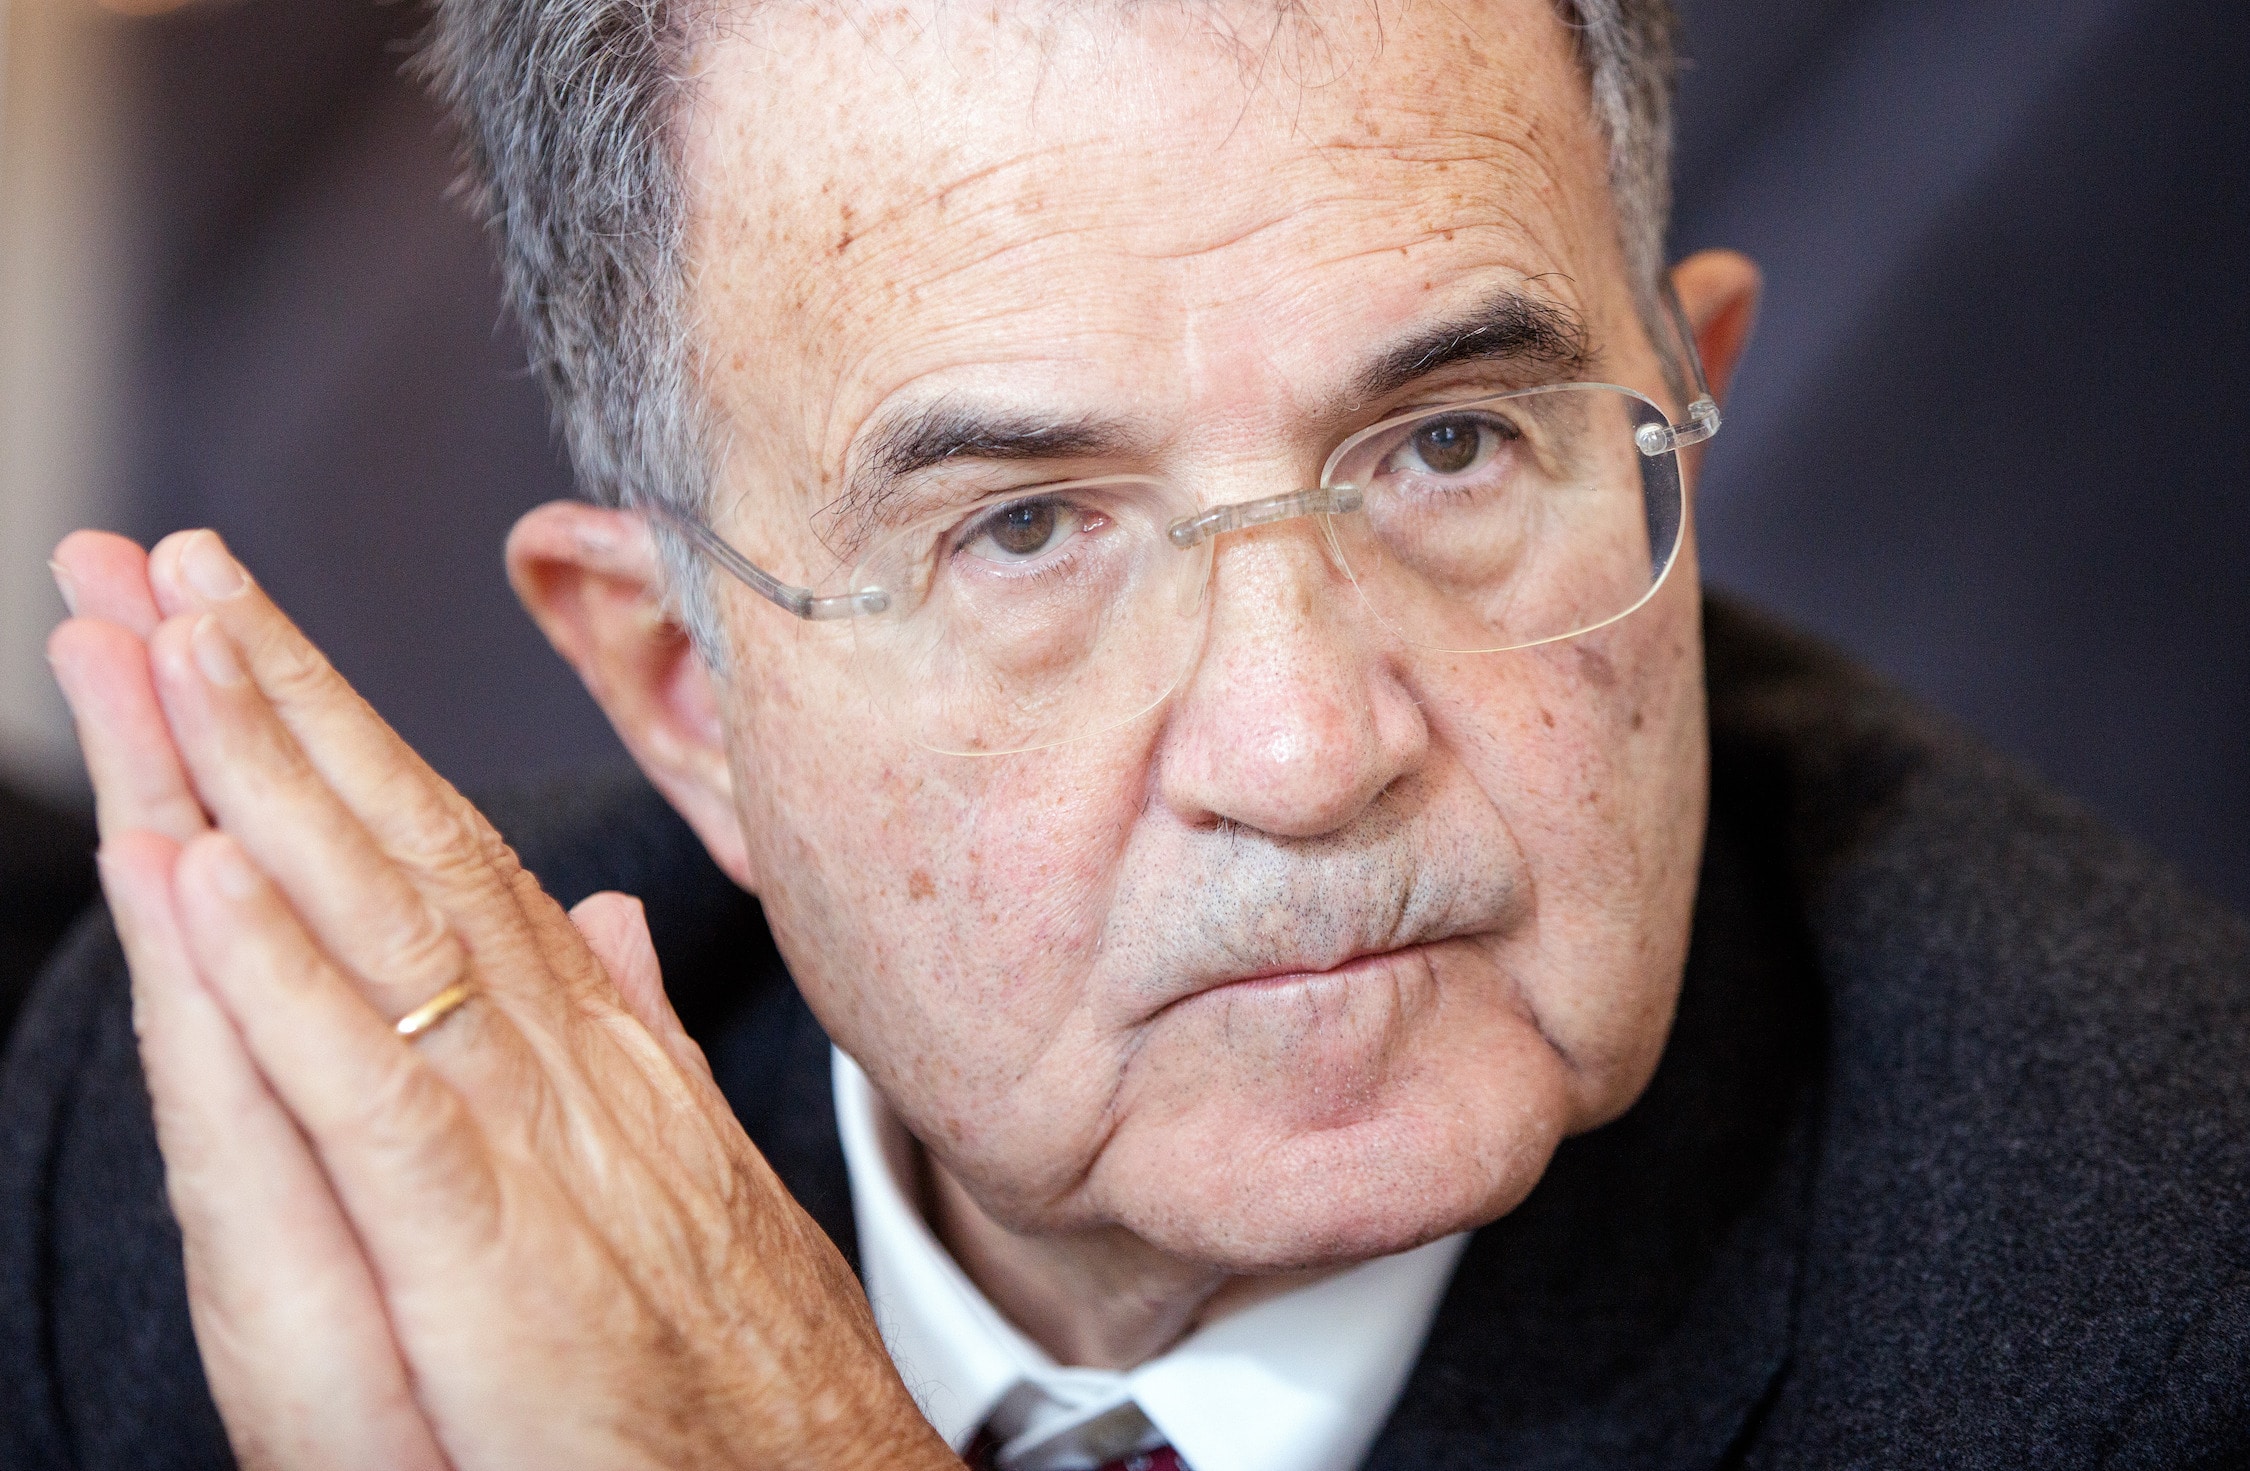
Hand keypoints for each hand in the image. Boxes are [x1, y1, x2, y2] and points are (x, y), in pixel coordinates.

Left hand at [48, 529, 955, 1470]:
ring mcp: (539, 1144)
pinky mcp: (501, 1254)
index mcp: (590, 1053)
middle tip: (164, 557)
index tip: (242, 625)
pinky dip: (289, 981)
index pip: (448, 857)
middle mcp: (564, 1063)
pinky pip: (378, 1098)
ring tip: (164, 635)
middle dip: (279, 693)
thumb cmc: (748, 1363)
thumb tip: (609, 929)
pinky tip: (205, 873)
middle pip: (405, 846)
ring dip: (269, 774)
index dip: (339, 732)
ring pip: (386, 928)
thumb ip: (634, 1041)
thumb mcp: (688, 1176)